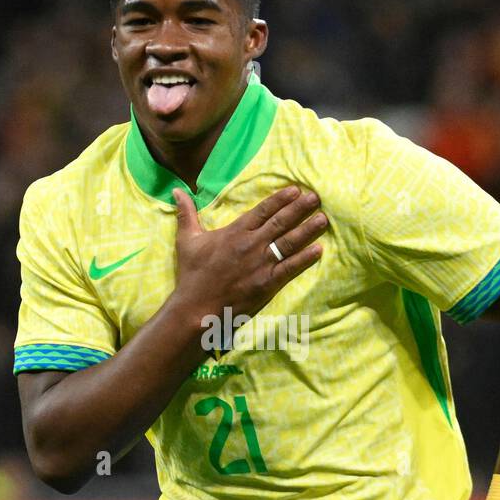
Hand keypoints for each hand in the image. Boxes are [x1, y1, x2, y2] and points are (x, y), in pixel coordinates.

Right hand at [170, 185, 327, 322]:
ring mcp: (261, 264)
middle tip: (317, 197)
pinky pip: (290, 268)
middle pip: (281, 222)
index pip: (263, 210)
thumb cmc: (192, 275)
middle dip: (300, 209)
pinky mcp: (267, 284)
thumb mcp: (187, 240)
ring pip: (289, 242)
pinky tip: (319, 249)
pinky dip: (305, 259)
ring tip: (324, 218)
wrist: (197, 308)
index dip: (281, 199)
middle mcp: (251, 244)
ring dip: (308, 229)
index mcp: (235, 232)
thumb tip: (176, 190)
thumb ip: (186, 213)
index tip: (296, 190)